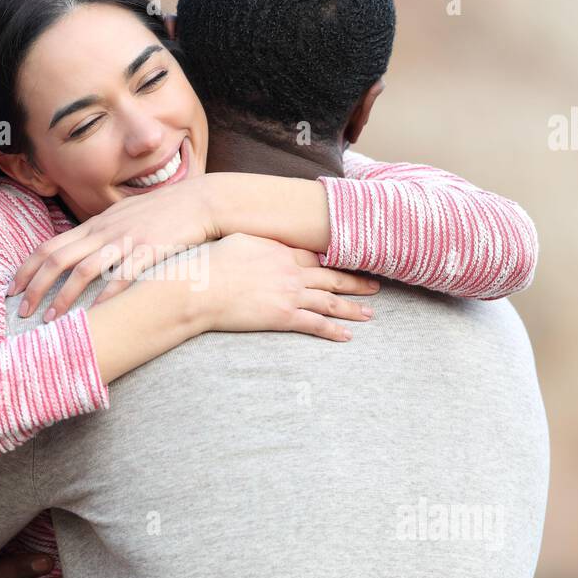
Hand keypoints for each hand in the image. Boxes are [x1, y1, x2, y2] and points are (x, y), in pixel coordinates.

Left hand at [9, 174, 219, 322]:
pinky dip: (105, 296)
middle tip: (21, 311)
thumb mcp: (123, 218)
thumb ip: (100, 235)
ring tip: (51, 320)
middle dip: (35, 286)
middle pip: (57, 259)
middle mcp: (104, 232)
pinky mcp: (148, 250)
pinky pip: (122, 276)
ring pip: (83, 270)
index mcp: (94, 225)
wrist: (198, 201)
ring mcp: (125, 241)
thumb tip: (79, 253)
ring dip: (63, 296)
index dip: (27, 268)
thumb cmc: (161, 213)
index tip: (12, 289)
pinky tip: (94, 313)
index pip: (49, 245)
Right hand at [194, 233, 378, 339]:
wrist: (202, 288)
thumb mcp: (238, 241)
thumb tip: (263, 243)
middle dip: (355, 282)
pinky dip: (333, 331)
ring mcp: (290, 294)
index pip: (316, 257)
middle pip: (331, 277)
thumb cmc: (212, 263)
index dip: (335, 261)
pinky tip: (347, 336)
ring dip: (351, 308)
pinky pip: (315, 324)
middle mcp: (291, 272)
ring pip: (329, 301)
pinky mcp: (283, 316)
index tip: (351, 263)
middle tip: (374, 285)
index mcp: (281, 251)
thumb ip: (258, 241)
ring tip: (369, 313)